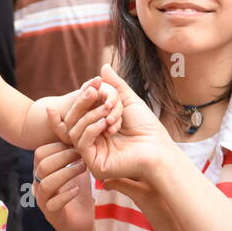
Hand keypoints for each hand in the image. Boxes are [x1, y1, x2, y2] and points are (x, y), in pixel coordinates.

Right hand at [32, 140, 94, 230]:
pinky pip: (53, 203)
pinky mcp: (51, 214)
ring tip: (83, 168)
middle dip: (64, 157)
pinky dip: (66, 195)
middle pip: (42, 165)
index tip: (78, 145)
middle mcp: (38, 184)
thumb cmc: (78, 192)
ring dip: (66, 173)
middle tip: (82, 155)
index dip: (59, 146)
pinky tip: (78, 190)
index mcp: (41, 171)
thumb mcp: (76, 168)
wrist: (80, 222)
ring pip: (46, 183)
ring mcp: (43, 200)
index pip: (40, 152)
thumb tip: (77, 128)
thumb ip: (73, 153)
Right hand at [52, 64, 172, 183]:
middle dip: (82, 103)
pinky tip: (106, 123)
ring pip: (75, 130)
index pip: (79, 111)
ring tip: (110, 111)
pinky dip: (92, 129)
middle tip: (93, 91)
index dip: (80, 98)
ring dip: (91, 115)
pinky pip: (82, 142)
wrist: (158, 149)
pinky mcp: (94, 164)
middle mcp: (92, 140)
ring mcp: (92, 153)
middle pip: (73, 120)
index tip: (89, 84)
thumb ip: (114, 86)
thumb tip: (103, 67)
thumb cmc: (147, 127)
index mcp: (97, 127)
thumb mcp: (128, 102)